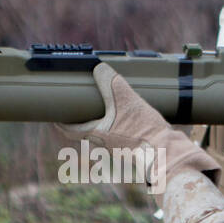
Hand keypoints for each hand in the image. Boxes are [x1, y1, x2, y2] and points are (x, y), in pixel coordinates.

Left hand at [57, 64, 219, 191]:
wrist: (166, 154)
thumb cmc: (143, 130)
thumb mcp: (126, 100)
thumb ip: (110, 82)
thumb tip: (99, 68)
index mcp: (95, 134)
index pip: (69, 129)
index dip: (61, 121)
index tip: (57, 113)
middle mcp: (102, 145)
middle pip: (85, 132)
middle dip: (82, 119)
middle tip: (83, 106)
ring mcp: (117, 150)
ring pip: (102, 135)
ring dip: (101, 124)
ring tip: (106, 109)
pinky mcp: (131, 151)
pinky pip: (118, 138)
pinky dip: (116, 128)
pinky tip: (128, 119)